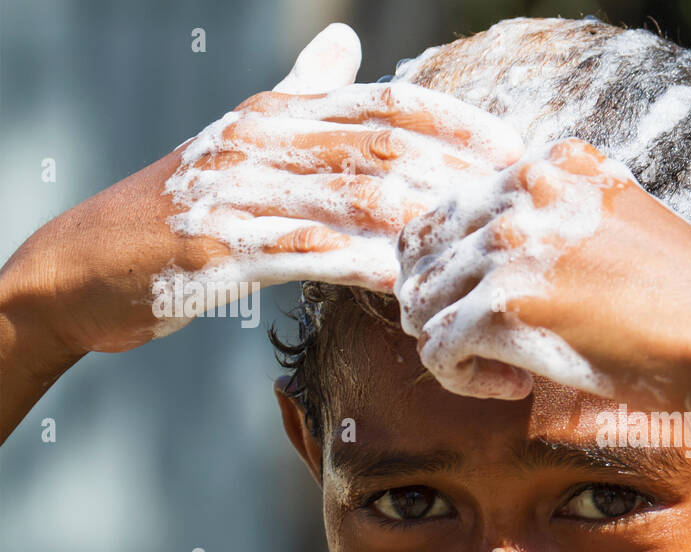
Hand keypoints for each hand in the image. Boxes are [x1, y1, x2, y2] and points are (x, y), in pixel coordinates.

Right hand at [1, 23, 522, 356]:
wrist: (85, 266)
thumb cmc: (177, 208)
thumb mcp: (241, 139)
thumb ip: (300, 94)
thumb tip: (344, 42)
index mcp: (278, 114)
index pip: (385, 103)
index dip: (457, 123)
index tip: (514, 149)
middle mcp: (261, 141)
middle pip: (383, 145)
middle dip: (459, 170)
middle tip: (517, 199)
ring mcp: (238, 192)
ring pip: (352, 197)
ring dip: (425, 219)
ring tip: (481, 241)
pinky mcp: (218, 248)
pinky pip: (306, 252)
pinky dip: (362, 264)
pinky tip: (409, 282)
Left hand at [394, 137, 690, 408]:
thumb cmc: (685, 297)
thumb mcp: (617, 221)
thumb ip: (557, 218)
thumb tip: (497, 257)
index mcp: (547, 167)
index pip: (448, 211)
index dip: (457, 270)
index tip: (500, 308)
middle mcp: (520, 195)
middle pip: (419, 252)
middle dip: (441, 305)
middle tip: (483, 343)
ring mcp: (509, 249)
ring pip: (419, 303)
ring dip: (452, 344)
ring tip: (504, 367)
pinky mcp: (504, 309)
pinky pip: (438, 350)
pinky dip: (464, 379)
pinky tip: (513, 387)